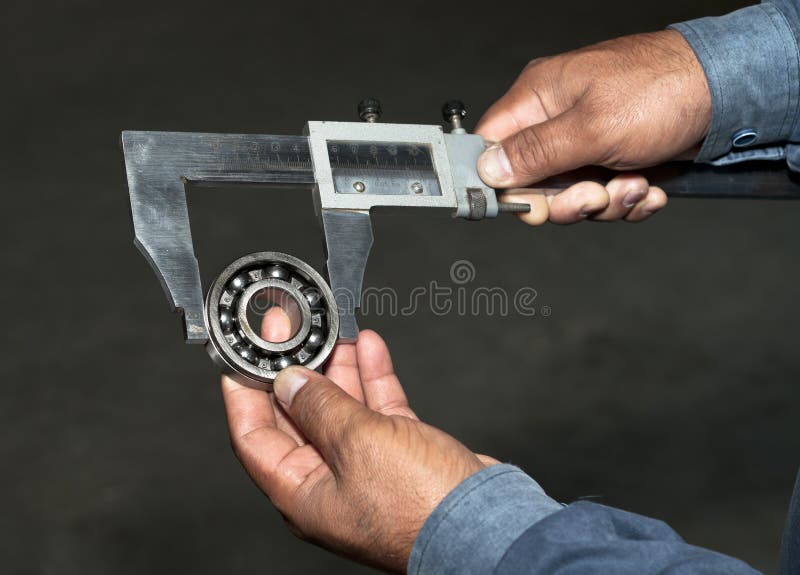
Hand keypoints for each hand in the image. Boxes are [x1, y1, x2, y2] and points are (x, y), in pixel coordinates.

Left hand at [221, 309, 496, 572]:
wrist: (488, 524)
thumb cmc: (421, 506)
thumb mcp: (358, 444)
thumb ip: (321, 408)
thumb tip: (290, 382)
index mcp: (302, 492)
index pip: (254, 436)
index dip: (244, 392)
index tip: (241, 354)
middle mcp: (329, 482)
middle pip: (298, 416)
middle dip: (295, 368)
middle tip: (289, 328)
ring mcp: (366, 467)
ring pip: (341, 407)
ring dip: (337, 366)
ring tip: (331, 329)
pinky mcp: (400, 454)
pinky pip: (377, 409)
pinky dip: (373, 377)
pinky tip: (369, 347)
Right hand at [475, 30, 711, 224]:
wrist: (728, 92)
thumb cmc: (663, 90)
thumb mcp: (592, 127)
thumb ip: (536, 152)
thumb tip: (488, 170)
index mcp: (538, 98)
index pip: (491, 146)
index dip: (501, 181)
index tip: (525, 204)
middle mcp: (556, 119)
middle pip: (532, 182)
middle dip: (567, 200)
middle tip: (594, 195)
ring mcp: (585, 141)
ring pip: (570, 195)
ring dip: (605, 203)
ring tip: (635, 185)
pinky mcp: (612, 158)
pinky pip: (602, 195)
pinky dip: (625, 200)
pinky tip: (648, 188)